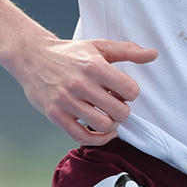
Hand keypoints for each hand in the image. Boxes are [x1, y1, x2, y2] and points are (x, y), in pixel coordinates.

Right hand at [11, 37, 157, 145]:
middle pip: (119, 112)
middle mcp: (81, 84)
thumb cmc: (70, 53)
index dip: (131, 93)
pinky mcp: (55, 115)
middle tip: (116, 107)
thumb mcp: (100, 47)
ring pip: (102, 125)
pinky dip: (96, 139)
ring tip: (107, 118)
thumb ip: (128, 51)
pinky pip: (82, 137)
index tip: (122, 92)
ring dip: (111, 126)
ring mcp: (67, 101)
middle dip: (123, 112)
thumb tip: (154, 54)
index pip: (130, 90)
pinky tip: (100, 131)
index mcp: (95, 66)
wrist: (32, 56)